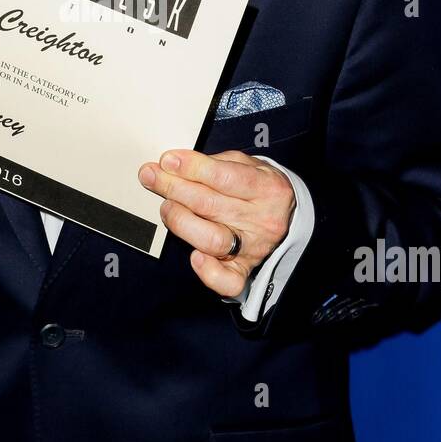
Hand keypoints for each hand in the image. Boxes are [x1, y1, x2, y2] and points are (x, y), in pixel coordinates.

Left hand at [138, 149, 294, 299]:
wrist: (288, 216)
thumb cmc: (259, 187)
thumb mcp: (248, 164)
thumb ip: (214, 163)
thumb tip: (175, 163)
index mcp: (267, 188)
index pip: (224, 177)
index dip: (192, 168)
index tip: (168, 160)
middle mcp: (262, 220)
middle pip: (209, 205)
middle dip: (174, 188)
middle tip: (152, 177)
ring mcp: (253, 248)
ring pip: (211, 239)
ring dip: (180, 221)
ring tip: (167, 207)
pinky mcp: (244, 270)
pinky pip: (227, 281)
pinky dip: (207, 272)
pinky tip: (194, 255)